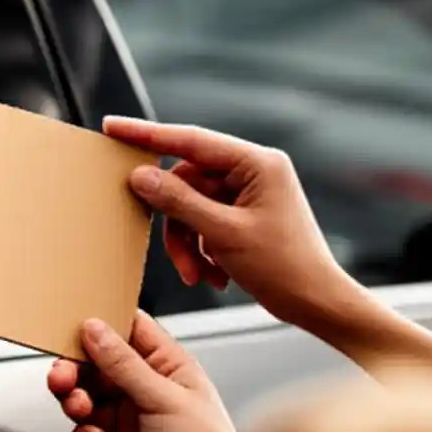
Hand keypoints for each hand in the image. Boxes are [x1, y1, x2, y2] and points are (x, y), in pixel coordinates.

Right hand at [49, 311, 253, 431]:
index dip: (102, 324)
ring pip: (86, 401)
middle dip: (75, 370)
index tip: (74, 324)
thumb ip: (124, 363)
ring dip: (76, 403)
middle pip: (98, 367)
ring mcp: (130, 422)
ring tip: (79, 409)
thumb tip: (95, 328)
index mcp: (167, 368)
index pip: (129, 331)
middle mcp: (146, 391)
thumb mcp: (165, 398)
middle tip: (62, 376)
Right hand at [104, 116, 345, 325]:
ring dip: (187, 242)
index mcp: (256, 163)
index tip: (113, 127)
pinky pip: (202, 221)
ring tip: (197, 272)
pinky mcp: (243, 214)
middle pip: (186, 182)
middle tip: (177, 254)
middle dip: (177, 223)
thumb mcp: (224, 233)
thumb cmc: (287, 268)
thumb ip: (179, 201)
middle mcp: (252, 172)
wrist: (317, 303)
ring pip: (190, 206)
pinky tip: (213, 273)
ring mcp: (247, 193)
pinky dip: (200, 248)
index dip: (146, 134)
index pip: (190, 139)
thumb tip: (141, 176)